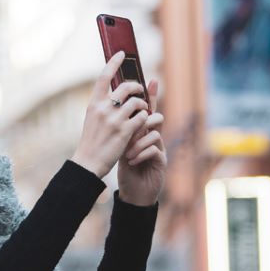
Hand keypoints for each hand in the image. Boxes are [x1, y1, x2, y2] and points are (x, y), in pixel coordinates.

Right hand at [70, 52, 151, 179]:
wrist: (89, 162)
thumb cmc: (91, 141)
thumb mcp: (92, 119)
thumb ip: (103, 106)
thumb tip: (116, 93)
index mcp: (93, 104)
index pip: (103, 77)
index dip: (113, 63)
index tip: (122, 53)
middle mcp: (103, 109)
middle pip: (126, 87)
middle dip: (137, 87)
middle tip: (139, 91)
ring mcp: (114, 120)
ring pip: (137, 102)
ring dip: (143, 104)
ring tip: (142, 110)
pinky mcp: (125, 131)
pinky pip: (142, 117)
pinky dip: (144, 118)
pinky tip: (142, 122)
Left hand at [117, 79, 166, 205]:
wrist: (134, 192)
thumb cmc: (125, 167)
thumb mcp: (119, 145)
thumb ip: (119, 128)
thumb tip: (108, 108)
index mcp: (142, 131)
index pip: (146, 109)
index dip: (150, 94)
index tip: (151, 79)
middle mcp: (153, 136)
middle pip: (154, 116)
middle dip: (141, 120)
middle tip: (129, 128)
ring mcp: (159, 147)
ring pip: (154, 132)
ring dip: (138, 141)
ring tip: (127, 153)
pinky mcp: (161, 161)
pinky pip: (154, 149)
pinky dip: (140, 154)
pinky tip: (131, 161)